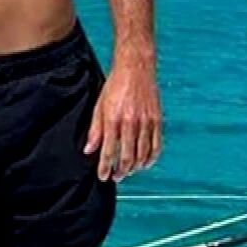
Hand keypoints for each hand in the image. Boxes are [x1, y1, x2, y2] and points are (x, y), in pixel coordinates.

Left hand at [84, 58, 162, 181]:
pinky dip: (151, 158)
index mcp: (113, 120)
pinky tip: (146, 163)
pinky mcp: (157, 120)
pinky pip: (157, 145)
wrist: (135, 68)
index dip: (105, 167)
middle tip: (116, 177)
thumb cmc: (115, 86)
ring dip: (135, 167)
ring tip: (129, 172)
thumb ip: (95, 130)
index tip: (103, 176)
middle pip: (127, 157)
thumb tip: (89, 150)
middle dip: (121, 171)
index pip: (108, 152)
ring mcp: (146, 122)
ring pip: (142, 154)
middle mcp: (130, 123)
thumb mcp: (99, 106)